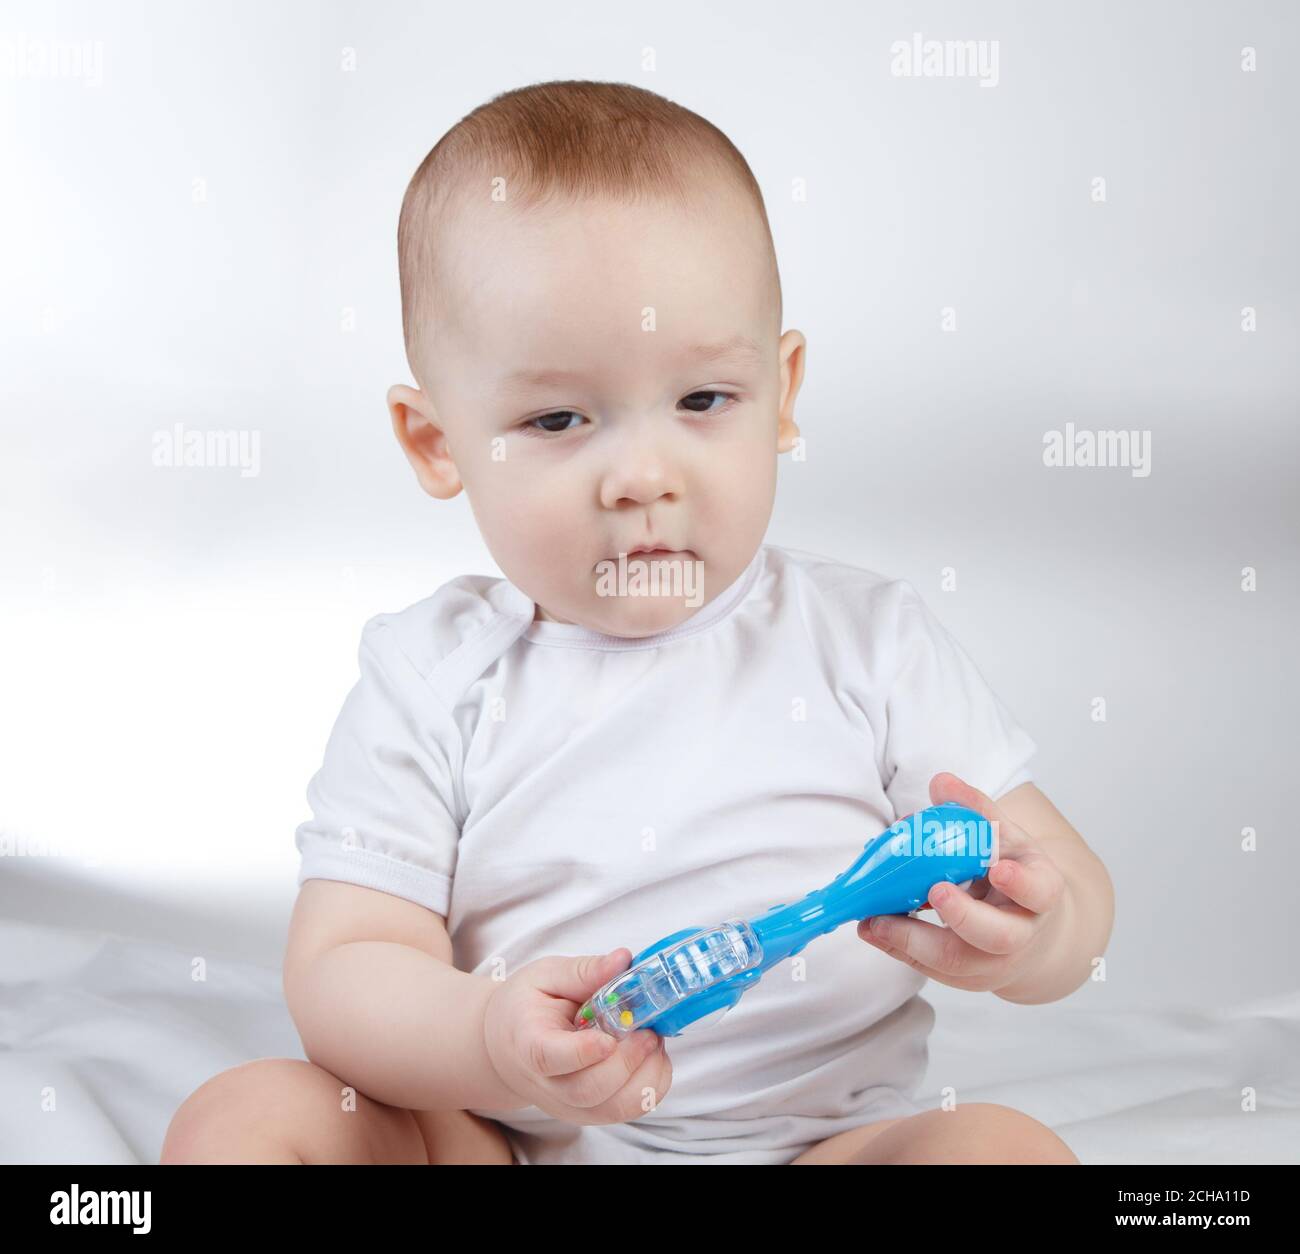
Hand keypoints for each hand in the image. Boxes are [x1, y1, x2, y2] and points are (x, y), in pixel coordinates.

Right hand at [482, 949, 672, 1124]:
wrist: (508, 1049)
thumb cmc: (527, 1007)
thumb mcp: (546, 976)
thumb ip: (583, 971)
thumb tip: (623, 959)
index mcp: (530, 1043)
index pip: (550, 1057)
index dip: (582, 1052)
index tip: (609, 1039)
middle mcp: (549, 1084)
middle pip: (589, 1090)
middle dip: (627, 1062)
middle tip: (648, 1031)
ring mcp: (570, 1104)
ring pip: (614, 1108)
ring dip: (646, 1075)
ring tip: (652, 1039)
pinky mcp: (591, 1112)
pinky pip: (629, 1110)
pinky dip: (652, 1084)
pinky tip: (651, 1055)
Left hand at [856, 772, 1068, 993]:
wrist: (1030, 925)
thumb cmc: (1014, 872)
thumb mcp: (1006, 838)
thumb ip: (976, 810)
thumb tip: (942, 782)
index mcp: (1039, 891)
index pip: (1040, 890)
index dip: (1021, 882)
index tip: (998, 867)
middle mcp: (1022, 932)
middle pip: (999, 936)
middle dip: (964, 916)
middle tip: (935, 890)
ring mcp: (996, 961)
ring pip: (960, 962)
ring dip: (914, 941)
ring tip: (877, 919)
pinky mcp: (968, 976)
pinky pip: (934, 970)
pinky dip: (900, 950)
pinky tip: (874, 929)